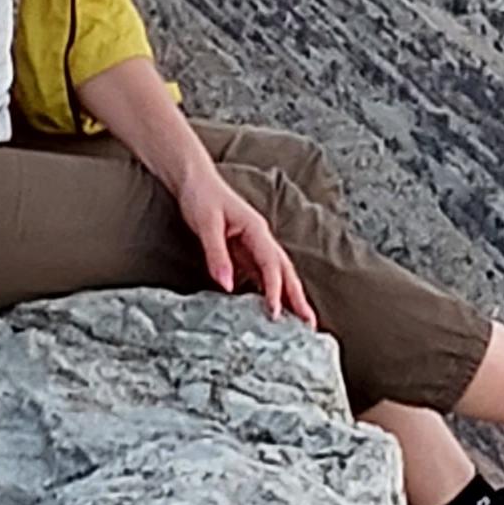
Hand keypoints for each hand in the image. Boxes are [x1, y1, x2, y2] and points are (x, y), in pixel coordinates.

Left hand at [181, 169, 315, 324]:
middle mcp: (261, 239)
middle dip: (298, 298)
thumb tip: (226, 285)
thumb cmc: (202, 197)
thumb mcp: (206, 224)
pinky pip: (262, 275)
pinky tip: (273, 307)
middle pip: (285, 272)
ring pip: (278, 274)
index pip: (271, 265)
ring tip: (300, 322)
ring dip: (290, 297)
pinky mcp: (243, 251)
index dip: (275, 290)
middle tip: (310, 324)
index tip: (275, 313)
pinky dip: (271, 291)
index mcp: (256, 230)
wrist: (193, 180)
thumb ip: (216, 254)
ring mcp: (254, 246)